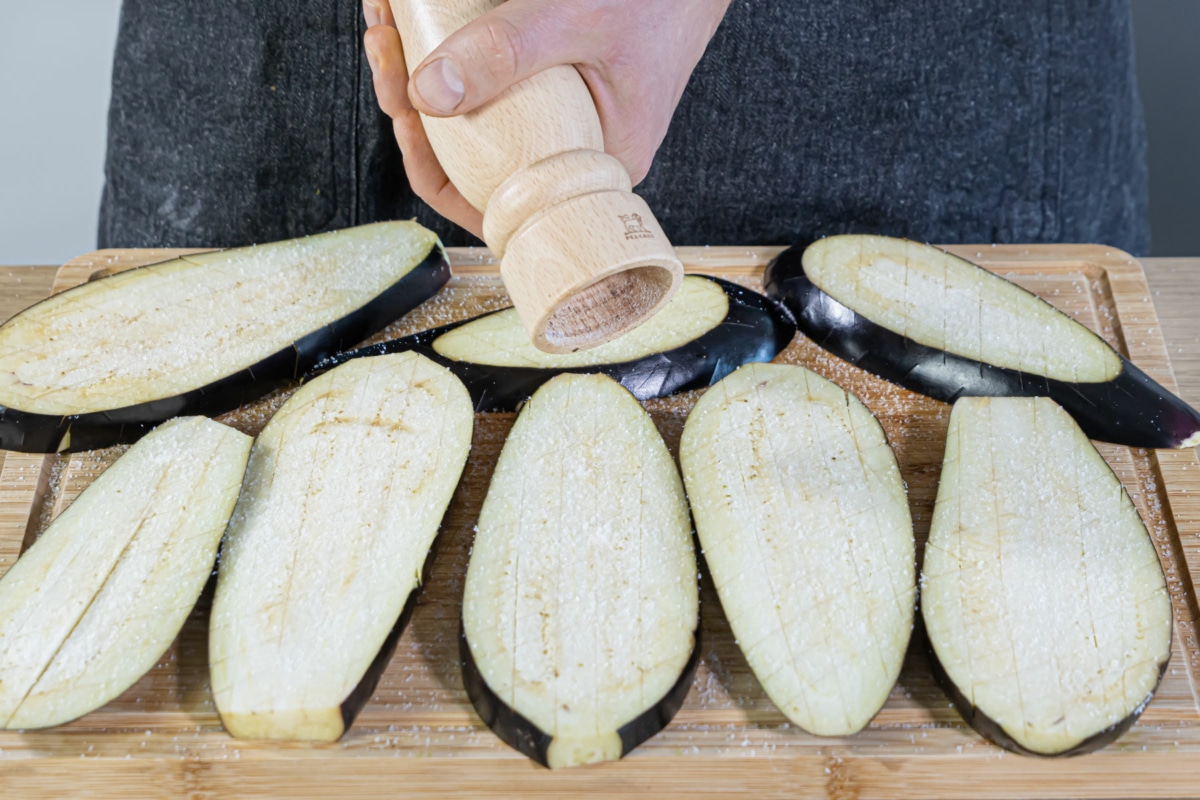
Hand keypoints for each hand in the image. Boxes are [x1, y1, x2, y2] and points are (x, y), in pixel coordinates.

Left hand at [362, 0, 730, 237]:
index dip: (429, 162)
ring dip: (419, 74)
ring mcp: (560, 129)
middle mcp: (571, 160)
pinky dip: (450, 59)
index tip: (400, 105)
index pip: (491, 204)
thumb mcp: (580, 19)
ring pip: (471, 125)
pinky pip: (490, 96)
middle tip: (385, 39)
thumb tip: (428, 94)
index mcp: (590, 172)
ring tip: (391, 20)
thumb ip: (507, 53)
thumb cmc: (661, 1)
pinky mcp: (552, 98)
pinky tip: (421, 21)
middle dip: (409, 101)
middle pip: (468, 159)